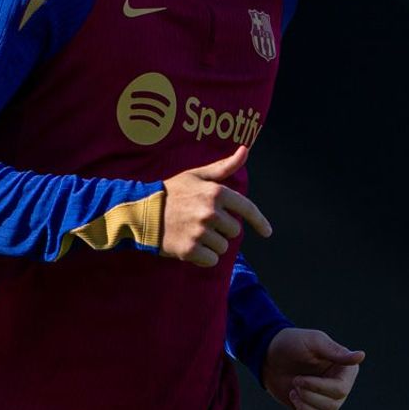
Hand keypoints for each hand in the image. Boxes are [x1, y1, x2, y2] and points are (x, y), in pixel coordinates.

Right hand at [157, 145, 270, 267]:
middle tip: (202, 223)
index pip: (247, 209)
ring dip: (212, 244)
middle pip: (234, 231)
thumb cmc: (172, 192)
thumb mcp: (197, 175)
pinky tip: (190, 246)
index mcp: (216, 192)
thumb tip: (245, 150)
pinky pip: (211, 260)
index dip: (260, 222)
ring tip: (194, 233)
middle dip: (222, 230)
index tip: (267, 232)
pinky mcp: (190, 250)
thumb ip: (224, 166)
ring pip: (223, 247)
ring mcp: (200, 232)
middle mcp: (211, 212)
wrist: (141, 212)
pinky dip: (203, 257)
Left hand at [263, 327, 366, 409]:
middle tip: (294, 382)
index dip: (317, 388)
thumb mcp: (313, 341)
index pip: (340, 390)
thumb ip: (335, 350)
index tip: (299, 378)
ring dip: (305, 409)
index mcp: (345, 370)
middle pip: (332, 406)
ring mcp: (328, 401)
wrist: (269, 356)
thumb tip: (361, 356)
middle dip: (307, 397)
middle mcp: (341, 388)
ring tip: (293, 394)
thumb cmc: (292, 343)